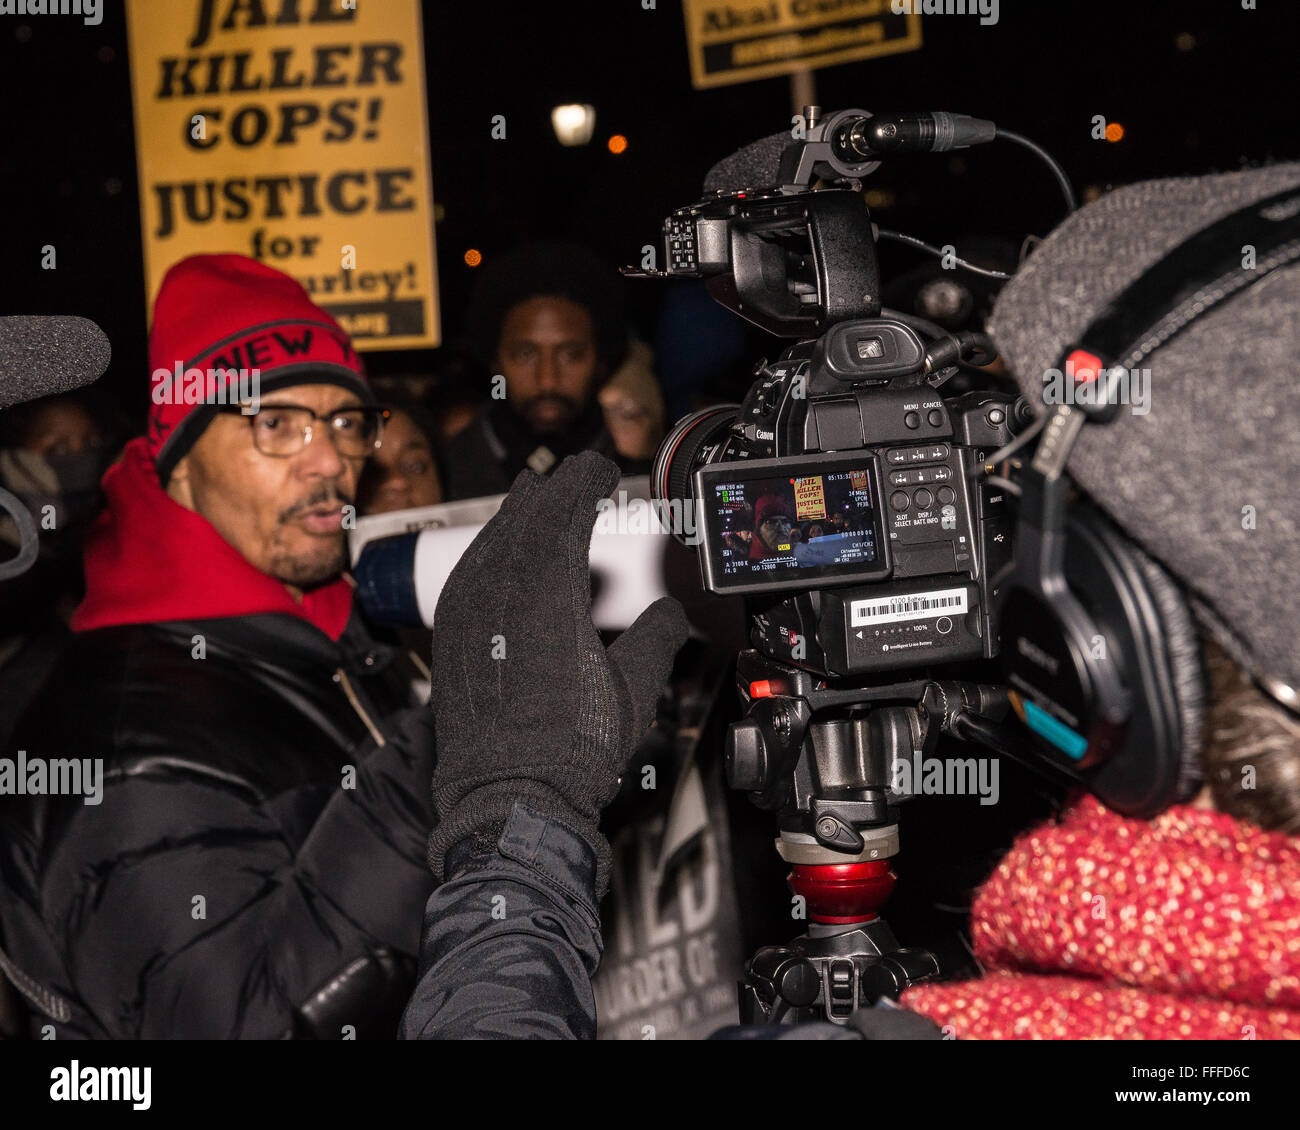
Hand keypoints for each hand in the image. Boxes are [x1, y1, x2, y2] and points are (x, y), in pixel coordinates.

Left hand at [425, 452, 689, 898]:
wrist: (508, 794)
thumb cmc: (571, 748)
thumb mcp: (633, 688)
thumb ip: (656, 638)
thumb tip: (673, 616)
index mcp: (551, 593)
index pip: (566, 511)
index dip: (586, 482)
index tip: (604, 469)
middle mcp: (502, 591)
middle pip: (527, 516)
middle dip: (555, 489)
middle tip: (579, 475)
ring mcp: (469, 609)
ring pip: (494, 538)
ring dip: (520, 513)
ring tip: (539, 497)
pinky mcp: (452, 631)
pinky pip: (470, 568)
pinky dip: (492, 547)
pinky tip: (503, 548)